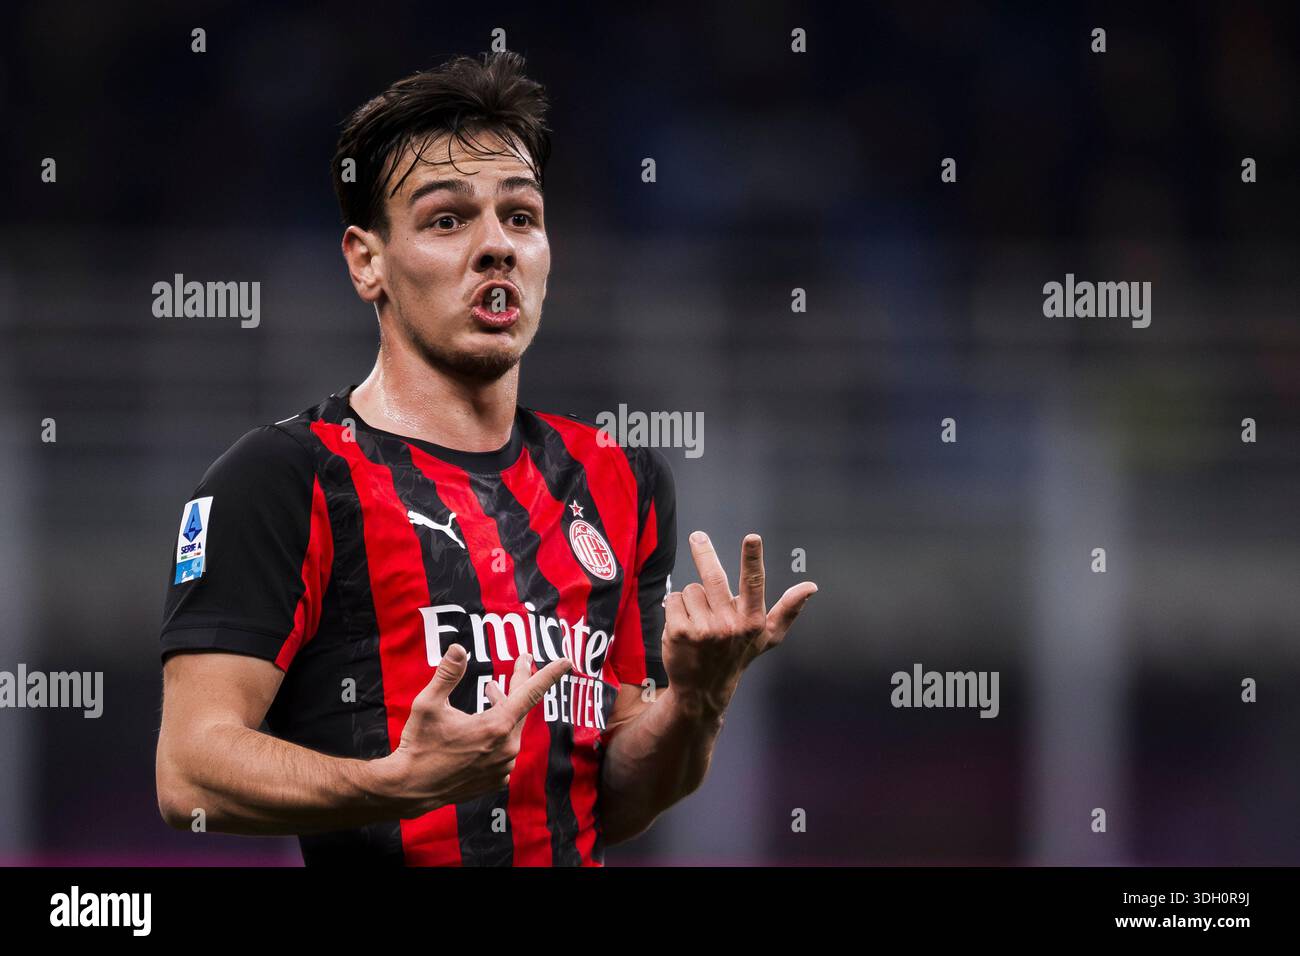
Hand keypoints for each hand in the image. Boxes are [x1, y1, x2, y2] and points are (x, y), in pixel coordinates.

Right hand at [374, 645, 570, 817]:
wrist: (410, 789)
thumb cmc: (418, 745)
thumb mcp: (428, 704)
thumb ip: (447, 674)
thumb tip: (459, 648)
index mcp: (495, 726)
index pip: (530, 693)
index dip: (548, 674)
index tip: (566, 662)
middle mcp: (506, 748)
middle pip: (520, 708)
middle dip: (517, 685)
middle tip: (518, 664)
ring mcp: (504, 767)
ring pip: (512, 730)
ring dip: (504, 710)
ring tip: (490, 692)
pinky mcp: (497, 780)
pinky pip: (505, 750)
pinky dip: (498, 735)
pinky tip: (482, 728)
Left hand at [662, 531, 816, 719]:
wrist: (702, 690)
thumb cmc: (737, 656)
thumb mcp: (767, 637)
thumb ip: (789, 610)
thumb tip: (811, 587)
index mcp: (752, 621)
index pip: (753, 583)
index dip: (752, 558)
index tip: (752, 537)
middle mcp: (729, 625)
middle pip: (713, 577)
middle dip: (704, 552)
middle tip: (697, 536)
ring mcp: (703, 630)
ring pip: (691, 589)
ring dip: (692, 599)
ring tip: (699, 621)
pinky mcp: (680, 632)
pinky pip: (675, 600)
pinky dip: (676, 608)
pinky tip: (684, 627)